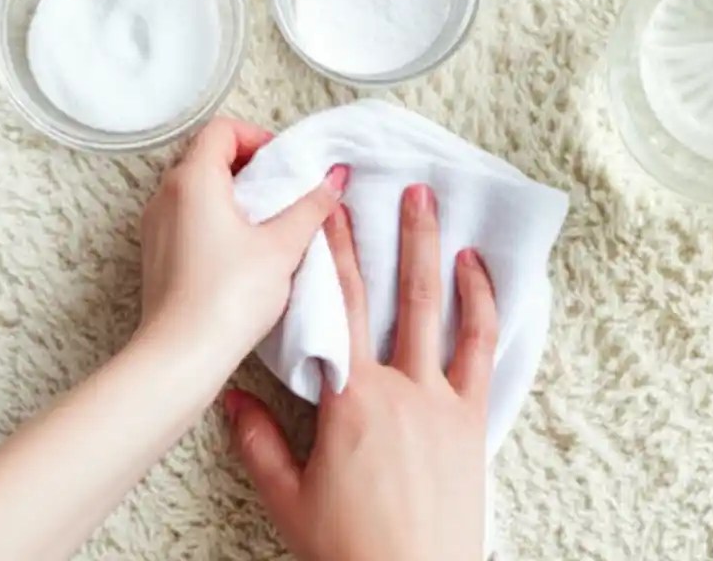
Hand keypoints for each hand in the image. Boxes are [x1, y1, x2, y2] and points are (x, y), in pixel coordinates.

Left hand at [138, 118, 347, 359]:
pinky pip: (184, 217)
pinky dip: (212, 218)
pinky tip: (240, 250)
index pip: (222, 130)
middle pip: (206, 155)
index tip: (284, 164)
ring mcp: (155, 224)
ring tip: (264, 222)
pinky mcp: (155, 252)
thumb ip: (311, 206)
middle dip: (247, 165)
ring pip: (194, 188)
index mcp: (193, 179)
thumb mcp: (282, 247)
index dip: (257, 138)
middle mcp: (165, 194)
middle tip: (280, 190)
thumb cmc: (228, 297)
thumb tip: (335, 178)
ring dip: (230, 193)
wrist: (182, 353)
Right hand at [224, 184, 497, 560]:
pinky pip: (481, 350)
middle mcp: (399, 389)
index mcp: (350, 401)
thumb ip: (258, 442)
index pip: (334, 309)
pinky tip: (479, 274)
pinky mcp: (472, 421)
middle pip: (389, 295)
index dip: (331, 255)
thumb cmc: (350, 549)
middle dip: (390, 236)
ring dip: (437, 253)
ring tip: (436, 209)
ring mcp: (442, 401)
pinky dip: (483, 306)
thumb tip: (229, 399)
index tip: (329, 212)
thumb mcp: (288, 498)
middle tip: (398, 188)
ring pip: (440, 311)